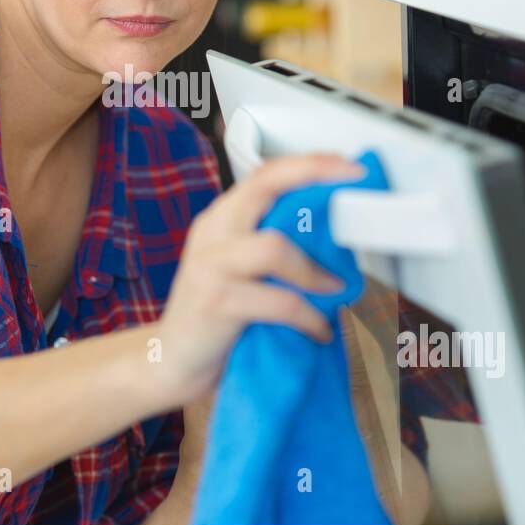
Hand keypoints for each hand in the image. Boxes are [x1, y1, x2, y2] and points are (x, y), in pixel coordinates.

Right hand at [153, 153, 366, 405]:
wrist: (172, 360)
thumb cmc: (217, 316)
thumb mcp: (242, 271)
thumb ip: (273, 248)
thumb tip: (335, 241)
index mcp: (221, 220)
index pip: (263, 175)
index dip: (307, 164)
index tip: (347, 165)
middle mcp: (212, 233)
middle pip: (262, 188)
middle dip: (312, 177)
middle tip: (352, 184)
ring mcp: (209, 266)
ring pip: (273, 247)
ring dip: (314, 270)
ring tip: (336, 291)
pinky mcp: (215, 303)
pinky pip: (277, 302)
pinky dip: (308, 316)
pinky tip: (318, 329)